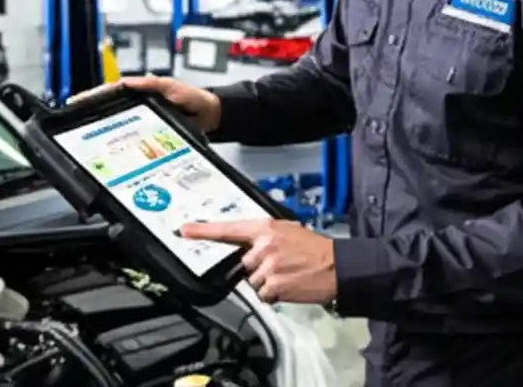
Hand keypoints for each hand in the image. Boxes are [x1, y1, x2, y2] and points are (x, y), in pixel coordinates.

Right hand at [68, 74, 220, 132]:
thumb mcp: (172, 87)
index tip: (77, 100)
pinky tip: (107, 146)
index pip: (112, 91)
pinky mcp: (149, 132)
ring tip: (81, 131)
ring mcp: (143, 119)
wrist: (211, 115)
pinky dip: (118, 139)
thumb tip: (126, 82)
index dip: (94, 96)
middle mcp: (139, 104)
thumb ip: (152, 84)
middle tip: (72, 118)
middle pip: (110, 108)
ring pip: (118, 122)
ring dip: (101, 126)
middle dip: (91, 112)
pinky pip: (131, 135)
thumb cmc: (194, 98)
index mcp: (141, 90)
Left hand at [180, 219, 336, 304]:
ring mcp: (268, 266)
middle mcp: (263, 245)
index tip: (185, 231)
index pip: (229, 229)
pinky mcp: (274, 285)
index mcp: (265, 228)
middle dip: (257, 268)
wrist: (337, 266)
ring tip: (288, 275)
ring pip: (253, 281)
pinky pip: (263, 295)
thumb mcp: (288, 231)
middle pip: (243, 264)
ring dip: (267, 283)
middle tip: (281, 266)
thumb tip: (249, 244)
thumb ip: (265, 236)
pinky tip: (290, 286)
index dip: (204, 231)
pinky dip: (275, 295)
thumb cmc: (315, 249)